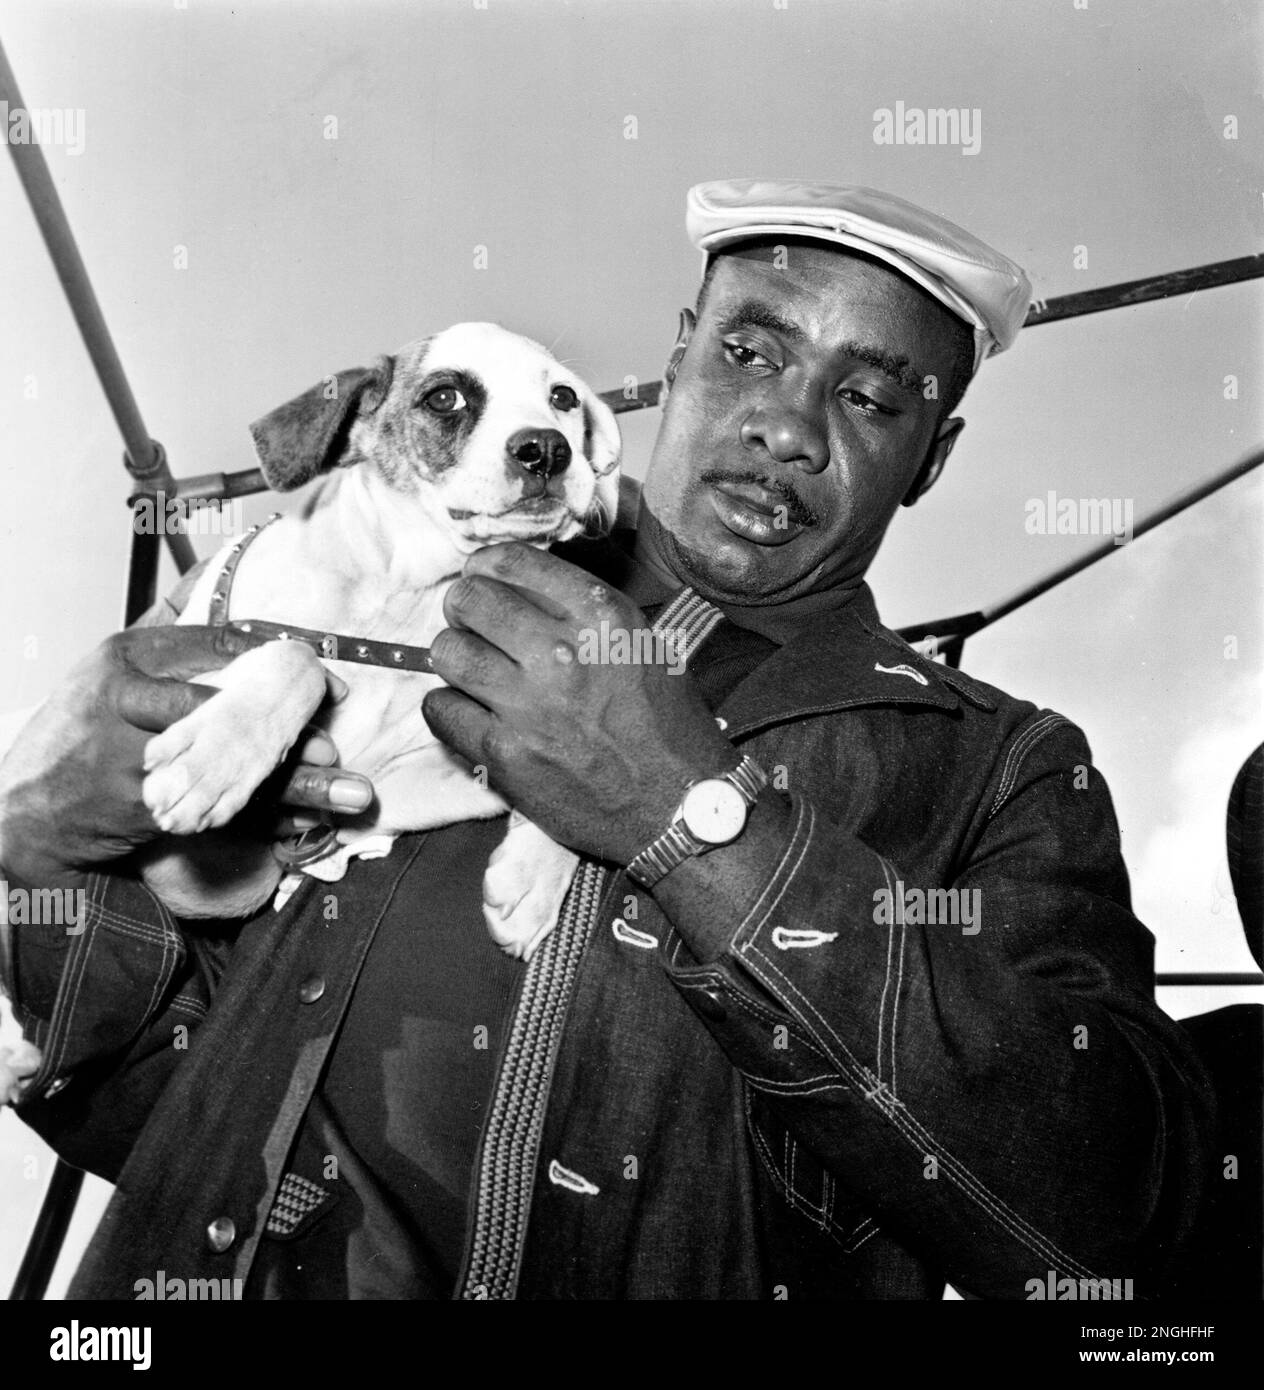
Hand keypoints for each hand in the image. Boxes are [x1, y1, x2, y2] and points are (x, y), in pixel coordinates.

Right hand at [0, 626, 374, 887]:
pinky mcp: (143, 808)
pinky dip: (267, 820)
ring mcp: (134, 759)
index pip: (216, 649)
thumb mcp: (122, 678)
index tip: (328, 681)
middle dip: (290, 730)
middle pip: (230, 712)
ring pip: (234, 769)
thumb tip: (269, 644)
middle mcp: (127, 703)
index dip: (279, 664)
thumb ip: (185, 659)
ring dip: (297, 783)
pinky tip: (308, 824)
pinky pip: (220, 812)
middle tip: (336, 743)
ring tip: (352, 792)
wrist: (30, 809)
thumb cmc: (85, 734)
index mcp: (126, 659)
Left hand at [422, 543, 735, 863]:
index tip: (482, 579)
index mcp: (601, 616)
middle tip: (469, 624)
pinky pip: (441, 709)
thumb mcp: (645, 645)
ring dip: (452, 656)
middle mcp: (562, 652)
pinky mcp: (505, 755)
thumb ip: (585, 613)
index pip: (512, 562)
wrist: (679, 805)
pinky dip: (446, 707)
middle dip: (463, 607)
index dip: (484, 567)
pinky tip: (466, 711)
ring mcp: (530, 706)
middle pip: (470, 599)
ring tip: (469, 669)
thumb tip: (522, 593)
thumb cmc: (667, 726)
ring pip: (447, 651)